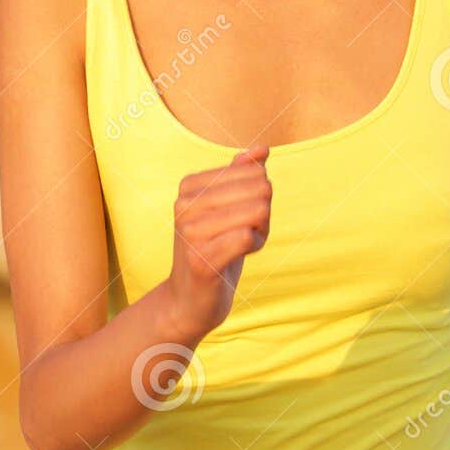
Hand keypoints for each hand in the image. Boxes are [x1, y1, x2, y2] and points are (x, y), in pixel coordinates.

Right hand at [166, 144, 271, 338]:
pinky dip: (254, 246)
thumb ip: (242, 175)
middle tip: (244, 234)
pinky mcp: (201, 258)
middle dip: (264, 215)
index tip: (241, 218)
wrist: (189, 300)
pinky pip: (247, 236)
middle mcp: (185, 204)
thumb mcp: (229, 208)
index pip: (254, 172)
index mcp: (190, 185)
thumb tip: (262, 149)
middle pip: (260, 189)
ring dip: (260, 233)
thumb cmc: (215, 249)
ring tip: (239, 245)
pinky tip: (240, 256)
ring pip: (258, 212)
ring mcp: (190, 231)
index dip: (260, 197)